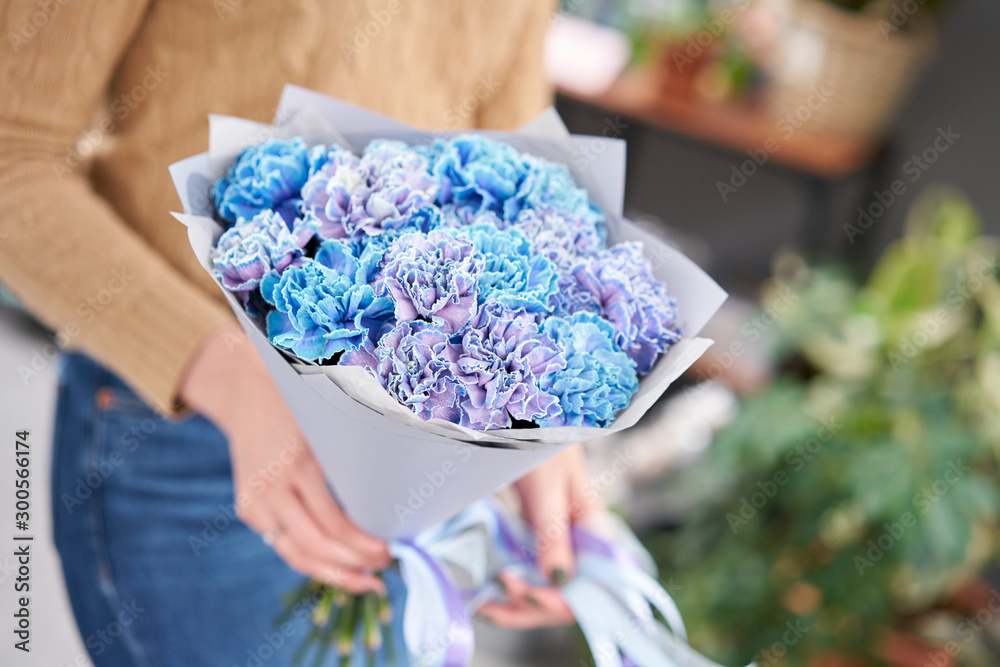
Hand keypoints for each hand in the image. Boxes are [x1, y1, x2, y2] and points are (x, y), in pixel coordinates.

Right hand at [180, 325, 389, 592]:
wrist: (245, 394)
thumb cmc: (300, 405)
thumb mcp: (328, 425)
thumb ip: (352, 458)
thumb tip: (395, 497)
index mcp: (300, 464)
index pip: (334, 523)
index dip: (363, 546)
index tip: (389, 551)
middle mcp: (273, 487)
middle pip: (315, 546)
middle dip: (353, 565)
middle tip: (383, 569)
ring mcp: (256, 501)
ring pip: (295, 555)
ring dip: (333, 574)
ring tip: (364, 582)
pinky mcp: (248, 509)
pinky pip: (282, 544)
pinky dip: (311, 560)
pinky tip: (337, 566)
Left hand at [478, 444, 600, 627]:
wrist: (520, 409)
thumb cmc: (540, 439)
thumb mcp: (546, 487)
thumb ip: (552, 533)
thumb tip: (558, 582)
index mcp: (593, 529)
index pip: (591, 586)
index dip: (561, 601)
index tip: (525, 593)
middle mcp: (577, 540)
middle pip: (564, 595)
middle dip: (531, 606)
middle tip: (496, 600)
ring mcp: (553, 540)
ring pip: (543, 589)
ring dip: (517, 605)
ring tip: (487, 605)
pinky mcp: (531, 535)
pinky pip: (527, 573)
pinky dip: (509, 588)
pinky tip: (489, 595)